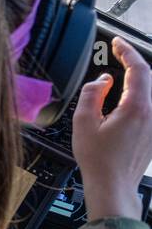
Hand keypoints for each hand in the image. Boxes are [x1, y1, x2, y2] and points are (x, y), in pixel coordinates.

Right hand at [71, 36, 151, 219]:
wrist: (113, 186)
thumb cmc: (99, 161)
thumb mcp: (84, 123)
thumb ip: (92, 94)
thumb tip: (102, 81)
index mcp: (137, 108)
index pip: (138, 69)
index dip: (127, 51)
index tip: (117, 42)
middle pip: (148, 77)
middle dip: (134, 62)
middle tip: (118, 52)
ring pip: (150, 91)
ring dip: (137, 78)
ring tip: (121, 71)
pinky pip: (150, 105)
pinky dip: (140, 93)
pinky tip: (125, 96)